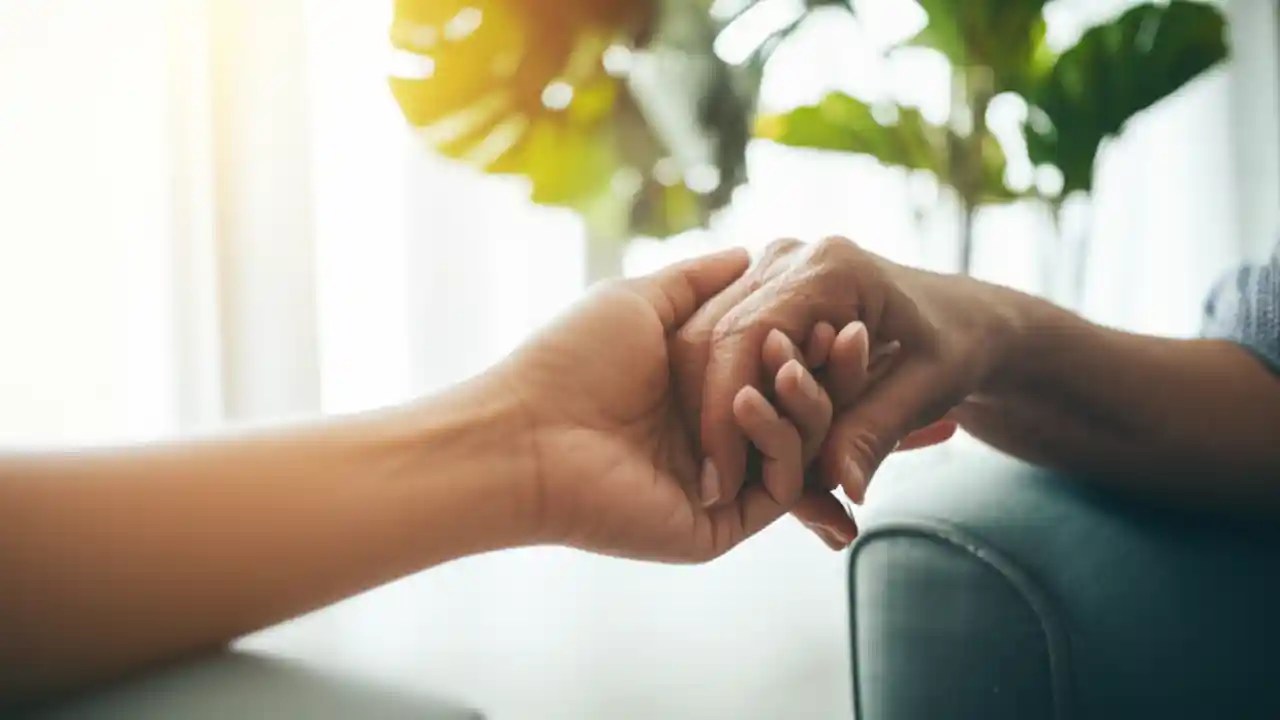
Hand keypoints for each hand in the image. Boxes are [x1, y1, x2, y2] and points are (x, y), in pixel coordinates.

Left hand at [500, 248, 838, 561]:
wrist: (524, 434)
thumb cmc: (570, 361)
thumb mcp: (641, 301)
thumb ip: (698, 281)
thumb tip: (749, 254)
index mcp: (701, 392)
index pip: (782, 369)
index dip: (812, 341)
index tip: (837, 310)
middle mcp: (718, 440)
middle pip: (805, 410)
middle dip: (832, 373)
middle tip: (850, 335)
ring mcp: (723, 485)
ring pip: (804, 447)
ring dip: (807, 402)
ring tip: (787, 364)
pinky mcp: (721, 524)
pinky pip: (781, 485)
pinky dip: (779, 440)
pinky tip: (748, 403)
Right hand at [674, 237, 1009, 507]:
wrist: (962, 318)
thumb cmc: (956, 347)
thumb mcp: (927, 391)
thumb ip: (876, 433)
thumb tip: (843, 486)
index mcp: (829, 268)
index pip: (748, 337)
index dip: (725, 414)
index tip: (720, 486)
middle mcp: (787, 257)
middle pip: (714, 338)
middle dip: (712, 421)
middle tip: (716, 495)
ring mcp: (766, 269)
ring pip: (704, 343)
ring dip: (712, 415)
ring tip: (727, 483)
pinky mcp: (757, 290)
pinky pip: (721, 346)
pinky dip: (725, 400)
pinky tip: (734, 451)